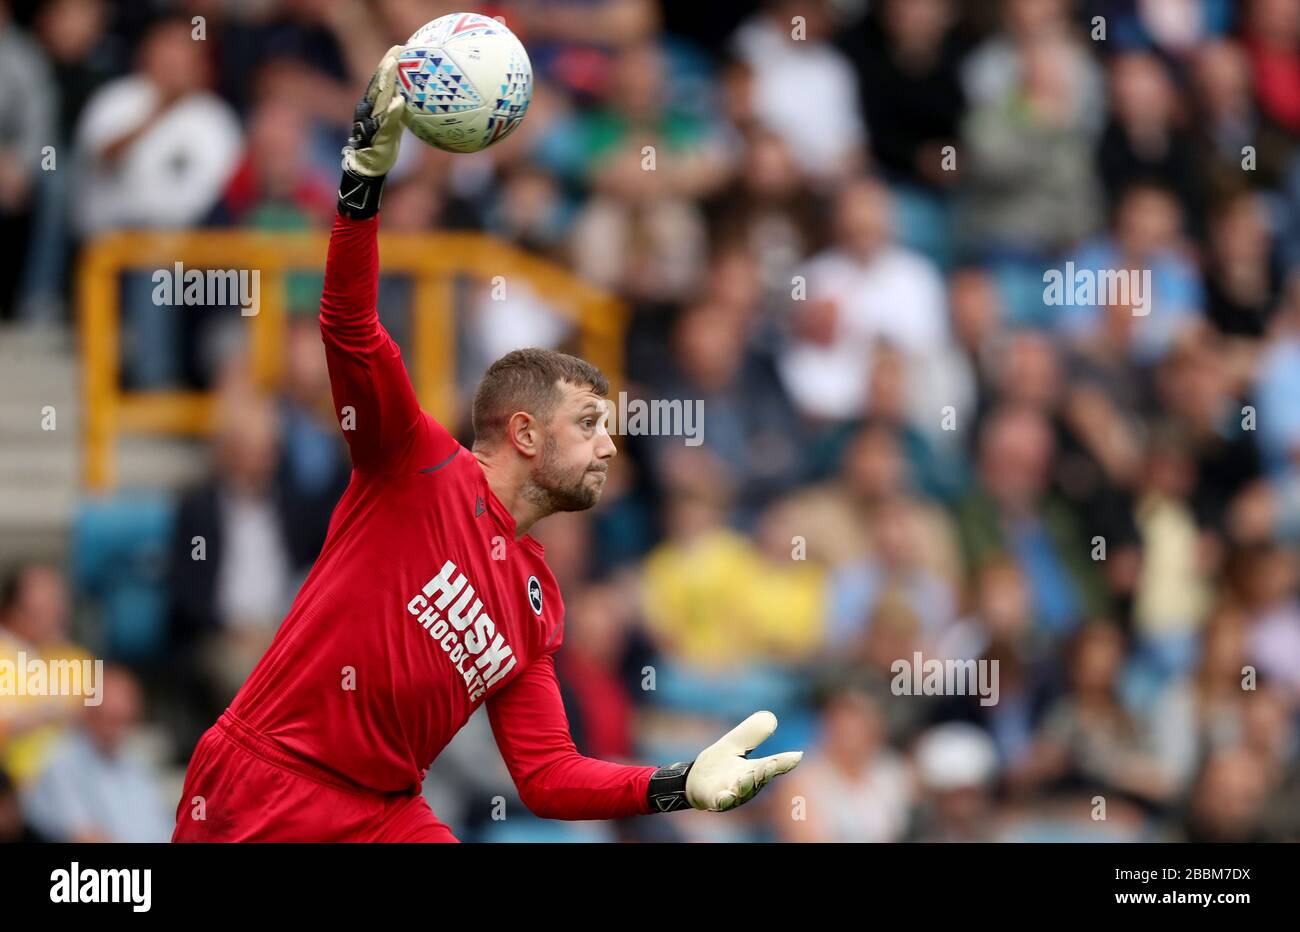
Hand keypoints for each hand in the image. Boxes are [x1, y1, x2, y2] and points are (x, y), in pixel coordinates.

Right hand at [343, 45, 406, 178]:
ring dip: (386, 80)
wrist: (369, 167)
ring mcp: (372, 121)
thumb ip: (399, 112)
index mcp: (374, 106)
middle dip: (387, 65)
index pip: (381, 81)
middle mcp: (369, 109)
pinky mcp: (376, 135)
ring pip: (378, 97)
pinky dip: (391, 111)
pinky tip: (399, 101)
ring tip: (394, 65)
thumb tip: (413, 100)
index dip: (388, 64)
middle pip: (378, 83)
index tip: (399, 48)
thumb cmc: (382, 146)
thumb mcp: (393, 126)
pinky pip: (384, 122)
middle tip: (398, 49)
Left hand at [686, 711, 802, 811]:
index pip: (772, 764)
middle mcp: (747, 784)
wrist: (695, 783)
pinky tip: (726, 795)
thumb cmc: (719, 764)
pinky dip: (724, 799)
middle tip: (772, 763)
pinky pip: (721, 801)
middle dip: (766, 771)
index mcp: (754, 770)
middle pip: (760, 777)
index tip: (797, 756)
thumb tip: (771, 718)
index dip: (784, 761)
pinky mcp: (714, 800)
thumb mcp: (733, 744)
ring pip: (742, 790)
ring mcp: (732, 794)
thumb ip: (750, 733)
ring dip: (745, 784)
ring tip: (745, 777)